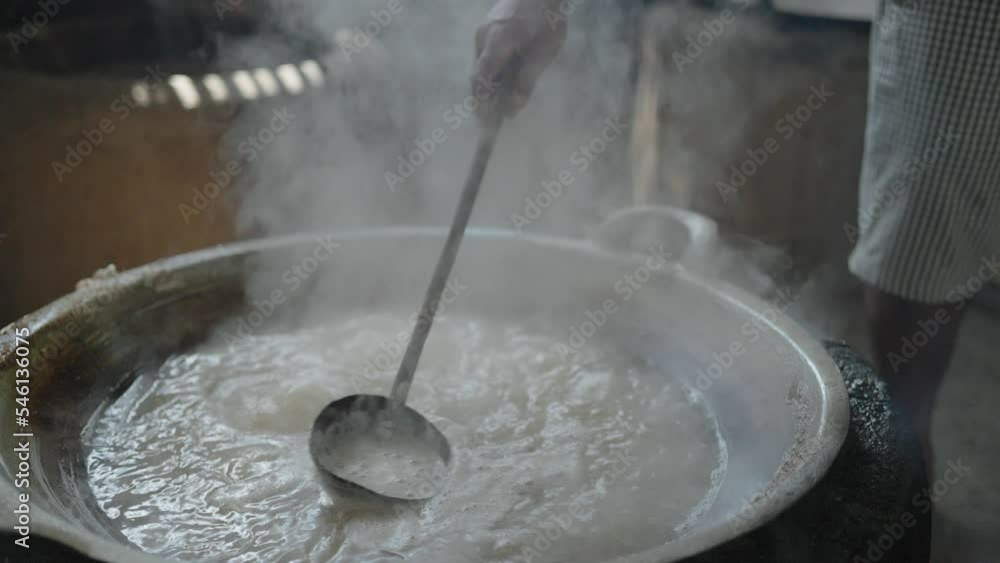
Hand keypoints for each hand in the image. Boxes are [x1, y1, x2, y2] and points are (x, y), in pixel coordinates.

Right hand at [472, 0, 567, 120]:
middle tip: (488, 125)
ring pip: (480, 68)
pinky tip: (501, 88)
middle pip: (477, 76)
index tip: (484, 124)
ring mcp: (483, 32)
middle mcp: (484, 37)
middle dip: (481, 101)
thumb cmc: (548, 19)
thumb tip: (513, 108)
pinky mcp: (487, 31)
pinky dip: (490, 76)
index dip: (481, 103)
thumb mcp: (545, 52)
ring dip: (487, 90)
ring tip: (496, 111)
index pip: (482, 78)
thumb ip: (527, 80)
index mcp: (498, 41)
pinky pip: (485, 59)